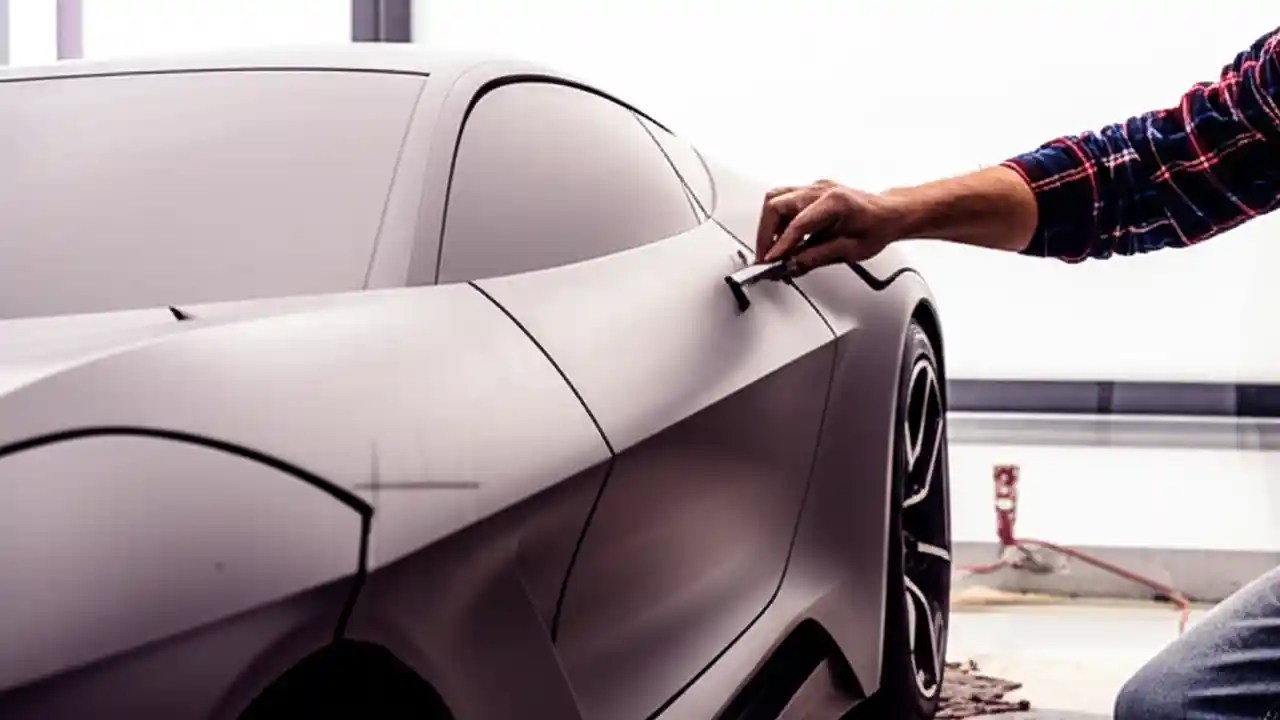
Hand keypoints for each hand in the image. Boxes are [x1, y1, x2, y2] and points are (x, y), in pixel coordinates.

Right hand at [755, 179, 907, 274]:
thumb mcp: (850, 250)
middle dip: (766, 233)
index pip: (797, 223)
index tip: (771, 260)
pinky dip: (777, 221)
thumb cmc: (878, 227)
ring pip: (776, 198)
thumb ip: (817, 257)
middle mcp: (821, 189)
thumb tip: (792, 264)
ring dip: (768, 225)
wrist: (889, 213)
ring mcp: (814, 188)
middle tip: (765, 256)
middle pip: (777, 204)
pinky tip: (782, 239)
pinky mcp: (810, 193)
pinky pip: (784, 201)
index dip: (781, 245)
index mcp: (835, 201)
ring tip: (771, 248)